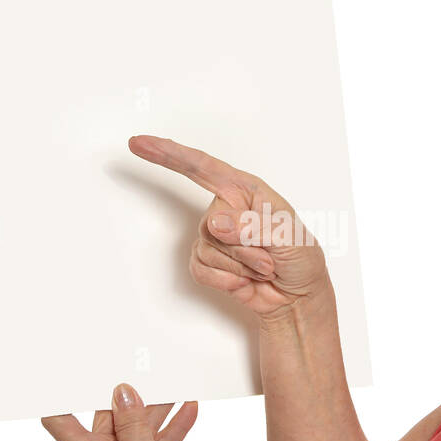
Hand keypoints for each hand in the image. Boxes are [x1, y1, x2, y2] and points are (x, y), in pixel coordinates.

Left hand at [42, 383, 205, 440]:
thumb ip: (132, 422)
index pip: (59, 422)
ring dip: (155, 408)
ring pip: (137, 427)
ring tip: (172, 385)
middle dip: (124, 395)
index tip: (55, 374)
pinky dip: (171, 425)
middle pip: (108, 417)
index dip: (53, 398)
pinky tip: (187, 409)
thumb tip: (121, 393)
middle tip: (138, 369)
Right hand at [128, 135, 330, 321]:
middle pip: (210, 223)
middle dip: (244, 248)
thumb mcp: (288, 236)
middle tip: (270, 258)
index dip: (169, 154)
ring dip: (240, 266)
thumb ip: (253, 226)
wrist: (298, 297)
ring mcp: (214, 237)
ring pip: (206, 249)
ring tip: (263, 268)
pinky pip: (200, 269)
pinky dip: (225, 280)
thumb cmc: (301, 258)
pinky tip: (245, 281)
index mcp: (245, 190)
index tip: (140, 143)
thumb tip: (215, 223)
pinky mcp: (208, 263)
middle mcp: (226, 209)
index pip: (201, 167)